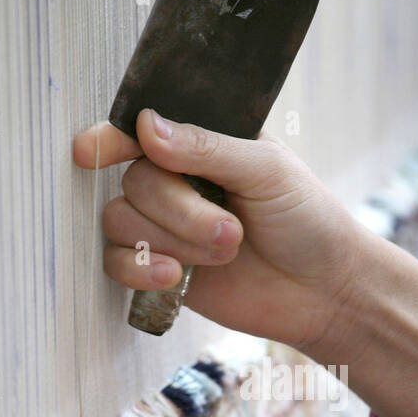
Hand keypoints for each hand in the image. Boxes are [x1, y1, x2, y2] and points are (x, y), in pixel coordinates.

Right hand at [73, 109, 364, 355]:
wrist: (325, 290)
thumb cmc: (308, 220)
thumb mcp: (266, 170)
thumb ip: (206, 147)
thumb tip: (146, 126)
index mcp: (201, 145)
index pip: (140, 131)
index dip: (110, 139)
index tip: (92, 151)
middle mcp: (176, 182)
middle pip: (134, 182)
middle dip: (179, 211)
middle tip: (231, 232)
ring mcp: (166, 227)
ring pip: (121, 222)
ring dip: (172, 241)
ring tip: (224, 253)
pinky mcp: (160, 271)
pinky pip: (117, 264)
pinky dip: (141, 270)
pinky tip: (176, 277)